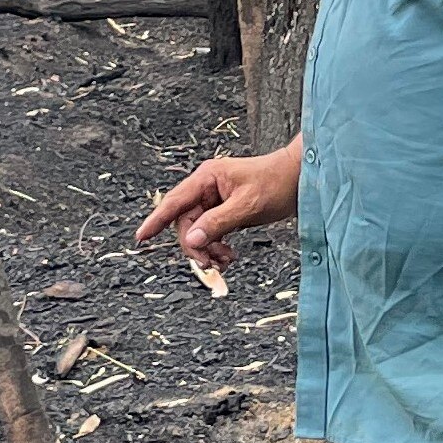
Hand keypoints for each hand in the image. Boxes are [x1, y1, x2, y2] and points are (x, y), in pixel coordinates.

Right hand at [135, 137, 301, 270]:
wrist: (302, 180)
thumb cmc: (277, 184)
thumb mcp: (248, 206)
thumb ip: (218, 223)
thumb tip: (192, 240)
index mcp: (208, 178)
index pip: (175, 202)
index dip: (156, 220)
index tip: (141, 238)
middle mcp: (207, 188)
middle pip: (186, 222)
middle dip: (196, 245)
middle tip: (212, 263)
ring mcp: (216, 200)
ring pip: (198, 231)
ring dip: (208, 249)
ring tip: (227, 261)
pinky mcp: (226, 211)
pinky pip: (211, 233)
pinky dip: (217, 247)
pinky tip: (229, 257)